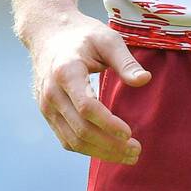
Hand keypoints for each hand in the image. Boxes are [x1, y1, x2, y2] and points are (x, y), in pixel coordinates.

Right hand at [28, 10, 151, 162]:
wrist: (48, 34)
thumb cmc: (82, 35)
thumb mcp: (107, 39)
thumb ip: (125, 61)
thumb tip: (145, 80)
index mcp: (66, 72)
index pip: (86, 107)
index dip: (108, 124)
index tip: (130, 133)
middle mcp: (51, 93)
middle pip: (80, 130)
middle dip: (109, 145)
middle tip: (136, 151)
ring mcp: (46, 106)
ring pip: (72, 141)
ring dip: (100, 153)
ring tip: (127, 156)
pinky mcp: (47, 114)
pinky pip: (66, 139)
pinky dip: (88, 148)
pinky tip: (108, 149)